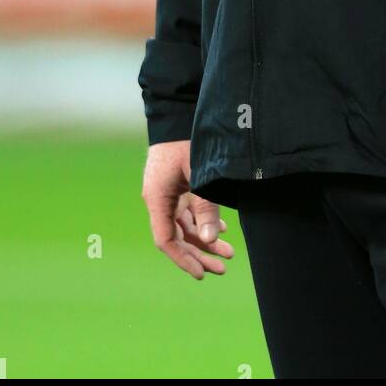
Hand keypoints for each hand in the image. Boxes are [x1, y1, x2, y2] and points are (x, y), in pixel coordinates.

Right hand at [141, 139, 233, 278]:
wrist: (178, 112)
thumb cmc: (187, 141)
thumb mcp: (199, 174)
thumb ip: (205, 207)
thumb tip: (210, 240)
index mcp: (157, 198)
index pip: (166, 240)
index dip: (183, 259)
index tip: (201, 273)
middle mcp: (158, 199)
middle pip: (177, 237)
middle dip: (200, 254)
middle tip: (223, 268)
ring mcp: (167, 193)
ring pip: (185, 226)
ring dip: (205, 239)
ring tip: (229, 253)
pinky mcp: (176, 186)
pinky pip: (188, 212)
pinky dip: (203, 222)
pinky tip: (222, 230)